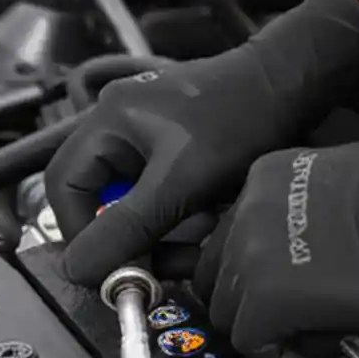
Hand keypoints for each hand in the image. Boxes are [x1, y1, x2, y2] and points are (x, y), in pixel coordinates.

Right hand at [46, 0, 358, 285]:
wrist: (294, 88)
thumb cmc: (240, 121)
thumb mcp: (179, 182)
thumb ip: (127, 227)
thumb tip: (79, 270)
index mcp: (107, 120)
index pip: (64, 186)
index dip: (78, 232)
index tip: (108, 267)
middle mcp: (120, 126)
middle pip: (97, 198)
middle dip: (125, 238)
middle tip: (152, 267)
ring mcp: (148, 138)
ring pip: (131, 204)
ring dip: (155, 234)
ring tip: (191, 247)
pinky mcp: (177, 151)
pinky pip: (160, 197)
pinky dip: (177, 220)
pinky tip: (207, 225)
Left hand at [193, 141, 358, 357]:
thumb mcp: (349, 179)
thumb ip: (314, 207)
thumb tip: (321, 241)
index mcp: (267, 177)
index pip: (233, 235)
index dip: (256, 272)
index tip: (290, 291)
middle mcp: (248, 209)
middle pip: (218, 274)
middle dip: (249, 304)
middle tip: (293, 324)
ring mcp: (250, 254)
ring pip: (229, 313)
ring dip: (268, 334)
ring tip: (317, 342)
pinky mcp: (265, 298)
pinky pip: (252, 345)